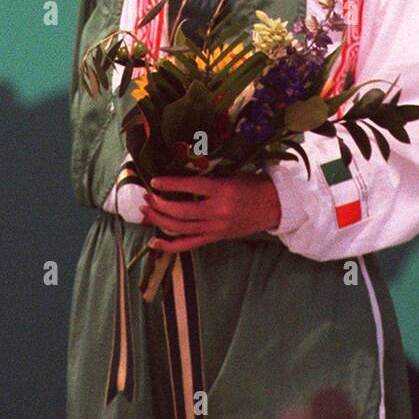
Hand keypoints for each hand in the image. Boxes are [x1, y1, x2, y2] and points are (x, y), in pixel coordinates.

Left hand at [141, 174, 281, 253]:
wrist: (273, 207)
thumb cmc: (252, 186)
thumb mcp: (232, 175)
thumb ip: (209, 177)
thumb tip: (180, 173)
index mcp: (223, 191)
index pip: (191, 187)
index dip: (170, 184)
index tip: (154, 180)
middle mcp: (218, 212)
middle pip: (181, 211)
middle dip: (159, 204)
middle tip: (146, 196)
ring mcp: (215, 228)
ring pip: (180, 228)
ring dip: (159, 220)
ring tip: (146, 211)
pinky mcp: (215, 239)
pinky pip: (188, 245)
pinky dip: (169, 246)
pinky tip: (153, 242)